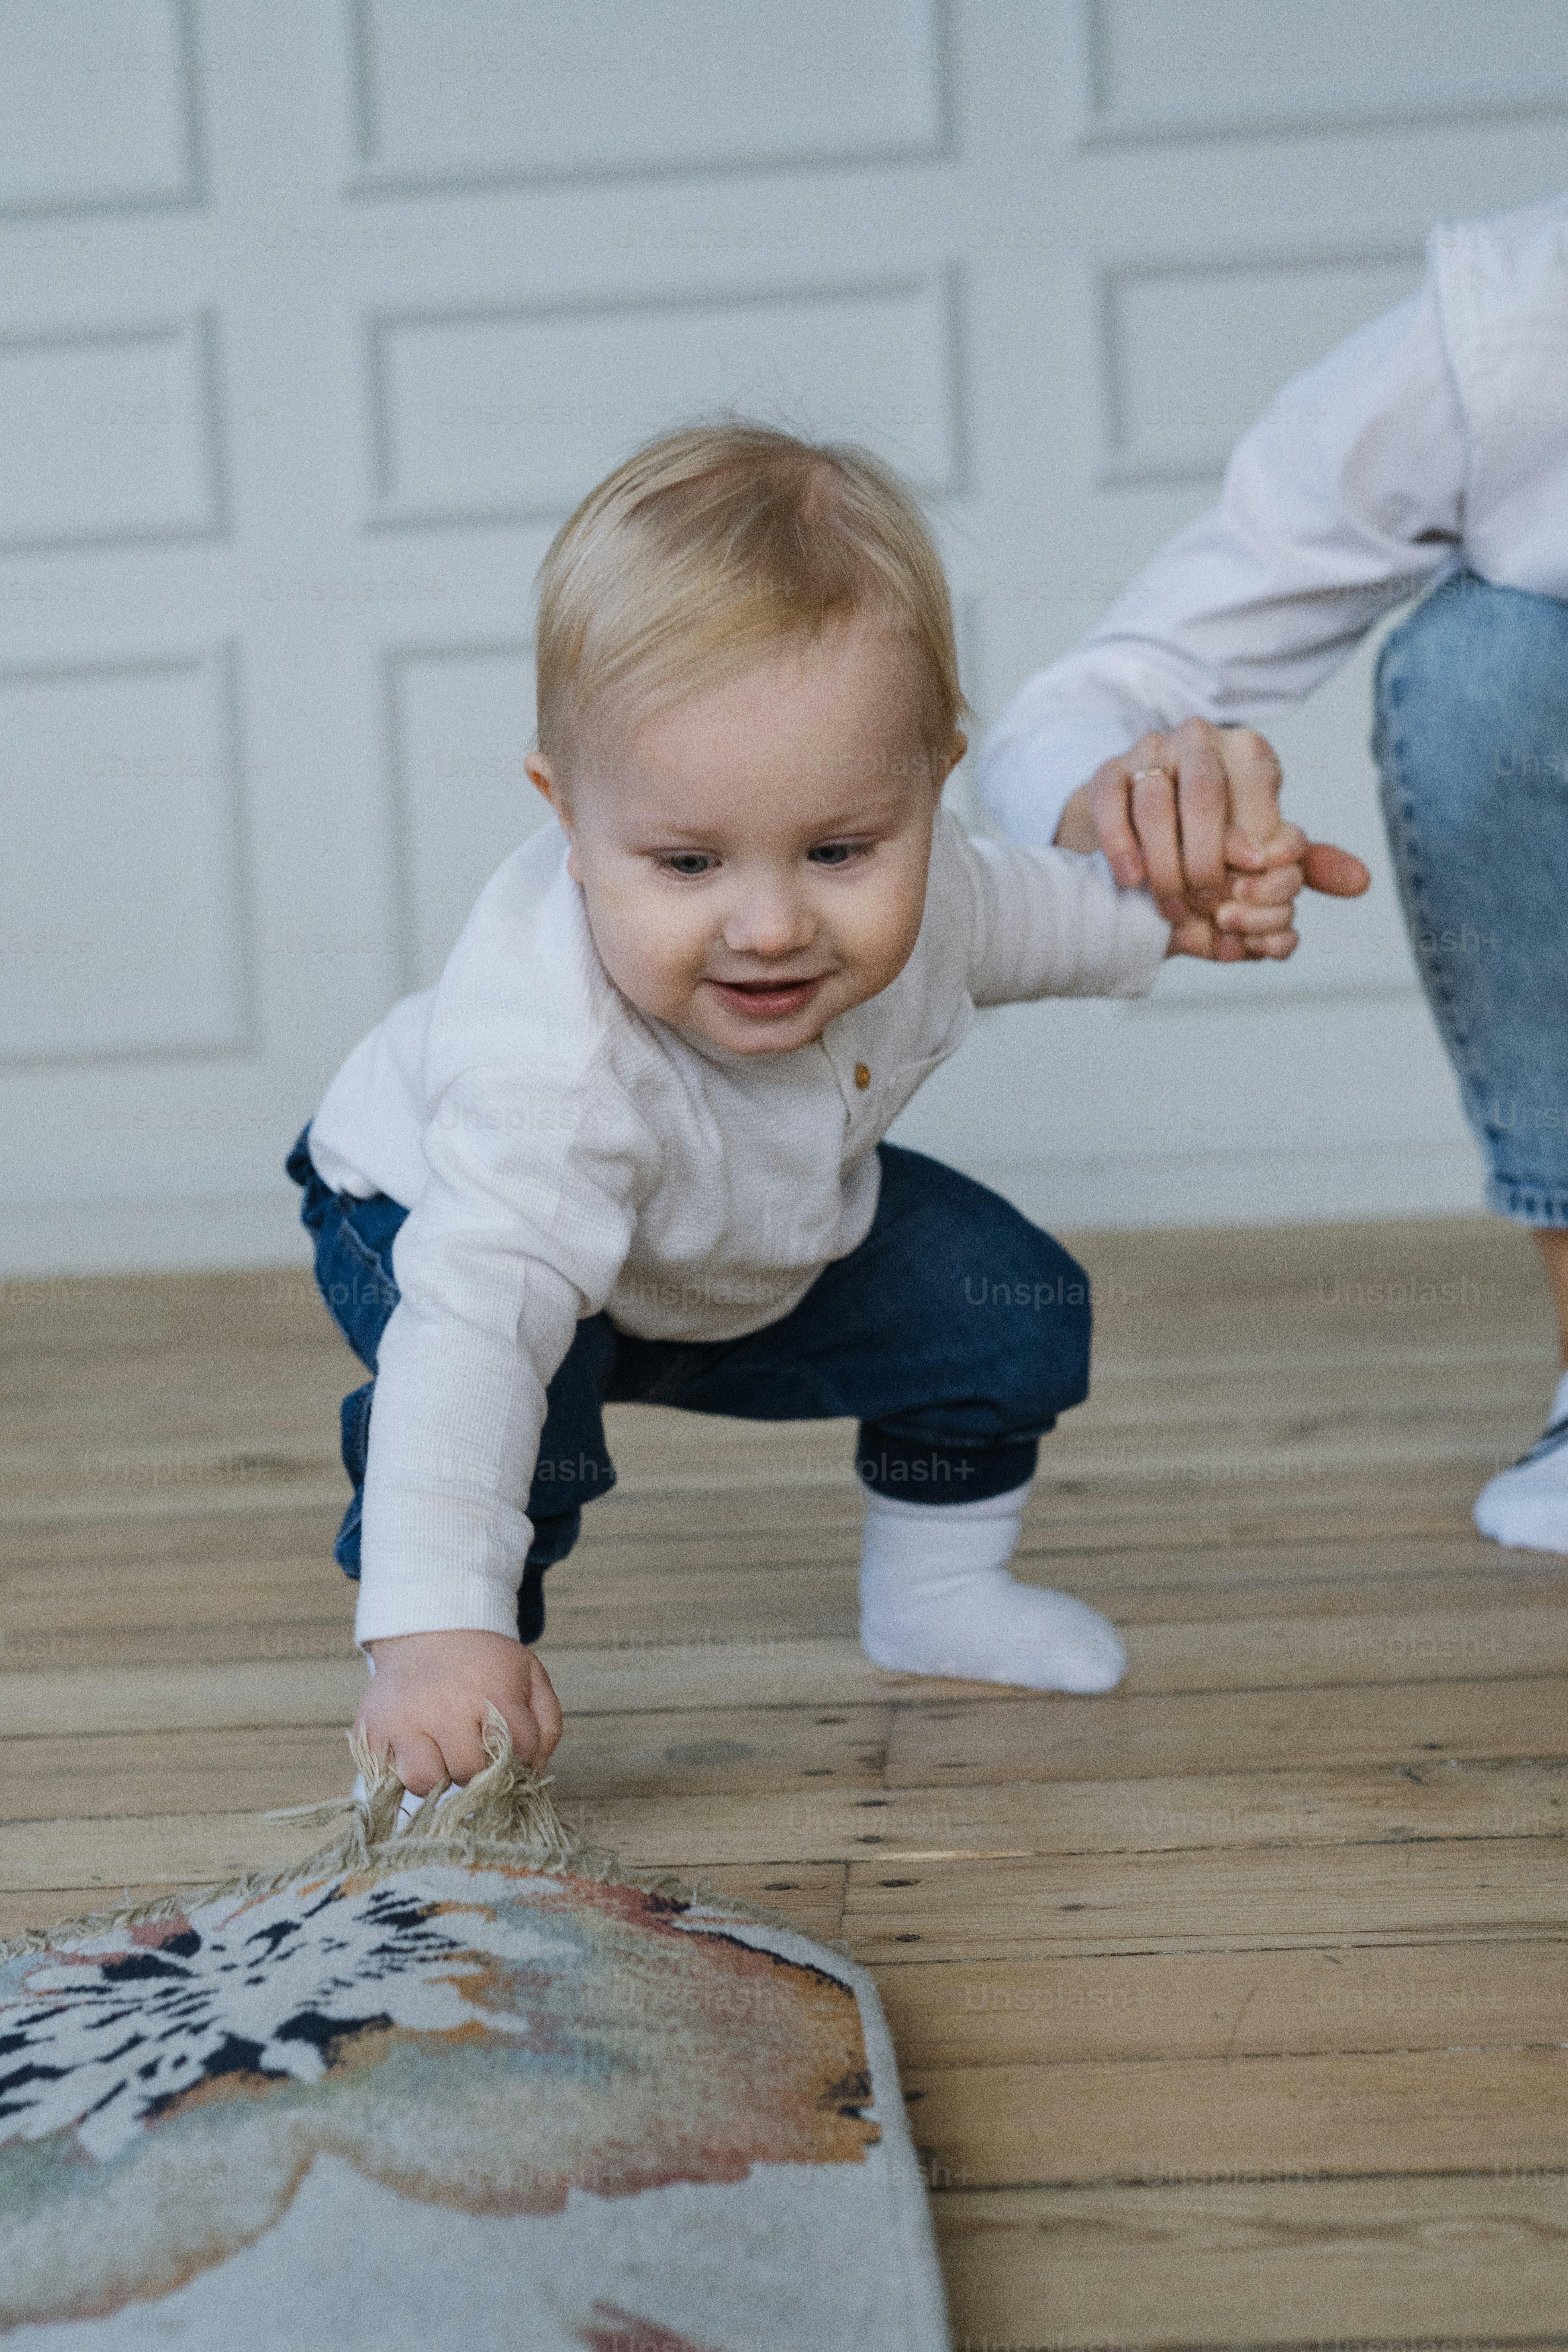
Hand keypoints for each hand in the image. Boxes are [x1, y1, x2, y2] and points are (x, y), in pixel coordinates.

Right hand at [358, 1629, 562, 1793]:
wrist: (428, 1630)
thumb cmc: (485, 1664)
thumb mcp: (530, 1677)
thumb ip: (546, 1726)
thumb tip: (532, 1774)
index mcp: (494, 1691)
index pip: (520, 1753)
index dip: (519, 1758)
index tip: (508, 1747)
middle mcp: (447, 1705)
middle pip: (471, 1773)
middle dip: (476, 1768)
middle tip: (471, 1744)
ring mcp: (404, 1718)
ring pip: (424, 1782)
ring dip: (436, 1774)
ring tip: (439, 1748)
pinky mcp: (372, 1727)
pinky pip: (386, 1776)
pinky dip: (399, 1769)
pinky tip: (411, 1744)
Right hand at [1054, 717, 1369, 959]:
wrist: (1140, 822)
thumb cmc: (1209, 836)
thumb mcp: (1260, 848)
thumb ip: (1305, 865)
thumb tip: (1360, 883)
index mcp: (1248, 751)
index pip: (1253, 796)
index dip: (1251, 843)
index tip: (1249, 877)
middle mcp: (1200, 738)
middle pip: (1203, 796)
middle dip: (1204, 860)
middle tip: (1204, 906)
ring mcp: (1148, 752)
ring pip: (1155, 803)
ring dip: (1164, 863)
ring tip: (1170, 906)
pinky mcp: (1107, 772)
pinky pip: (1112, 804)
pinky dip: (1121, 845)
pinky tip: (1132, 879)